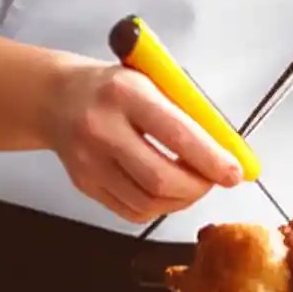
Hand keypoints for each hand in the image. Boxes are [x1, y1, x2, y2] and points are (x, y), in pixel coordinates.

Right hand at [44, 57, 243, 223]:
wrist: (57, 98)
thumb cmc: (113, 87)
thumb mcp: (153, 80)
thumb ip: (189, 112)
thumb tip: (227, 148)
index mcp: (125, 93)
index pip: (178, 134)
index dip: (212, 160)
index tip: (234, 171)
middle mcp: (102, 128)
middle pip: (161, 178)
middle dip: (199, 186)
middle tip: (214, 179)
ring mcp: (88, 161)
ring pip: (148, 202)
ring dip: (181, 200)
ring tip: (192, 183)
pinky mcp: (84, 184)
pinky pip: (131, 211)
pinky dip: (159, 208)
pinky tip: (166, 191)